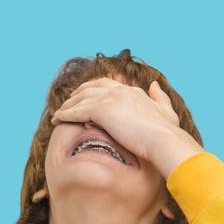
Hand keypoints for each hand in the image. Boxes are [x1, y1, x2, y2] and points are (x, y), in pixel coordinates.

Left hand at [51, 77, 202, 177]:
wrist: (162, 139)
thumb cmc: (167, 132)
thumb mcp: (166, 111)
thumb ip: (160, 97)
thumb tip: (154, 84)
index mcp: (132, 91)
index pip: (108, 85)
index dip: (95, 90)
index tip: (87, 96)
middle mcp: (119, 90)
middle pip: (91, 87)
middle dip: (78, 94)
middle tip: (68, 102)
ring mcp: (109, 98)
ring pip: (80, 98)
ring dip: (68, 105)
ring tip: (59, 112)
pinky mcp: (101, 109)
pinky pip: (76, 111)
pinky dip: (65, 114)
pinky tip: (57, 119)